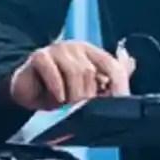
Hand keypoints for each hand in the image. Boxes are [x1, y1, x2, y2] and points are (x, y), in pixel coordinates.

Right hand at [8, 40, 135, 110]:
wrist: (27, 91)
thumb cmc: (58, 90)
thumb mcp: (87, 89)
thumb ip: (108, 79)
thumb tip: (131, 62)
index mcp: (92, 53)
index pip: (113, 65)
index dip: (120, 85)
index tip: (120, 104)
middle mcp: (76, 48)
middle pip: (92, 71)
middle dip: (89, 97)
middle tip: (83, 111)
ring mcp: (56, 50)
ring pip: (75, 72)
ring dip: (73, 95)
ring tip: (68, 106)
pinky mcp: (38, 57)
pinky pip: (52, 70)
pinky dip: (57, 88)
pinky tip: (56, 99)